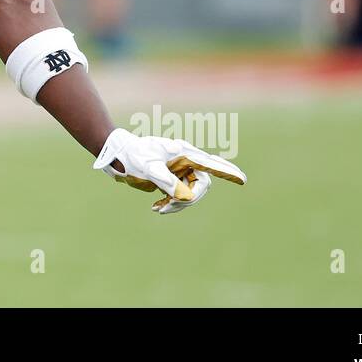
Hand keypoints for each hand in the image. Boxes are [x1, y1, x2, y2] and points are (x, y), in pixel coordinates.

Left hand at [93, 127, 245, 214]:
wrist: (119, 156)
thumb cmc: (133, 156)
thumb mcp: (148, 168)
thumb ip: (166, 180)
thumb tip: (185, 196)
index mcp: (183, 153)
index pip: (210, 163)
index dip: (227, 172)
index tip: (242, 179)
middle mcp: (186, 160)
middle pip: (201, 185)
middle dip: (188, 199)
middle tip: (166, 208)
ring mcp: (181, 170)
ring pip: (191, 193)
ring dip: (178, 204)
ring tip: (158, 208)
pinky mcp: (175, 178)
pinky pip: (181, 195)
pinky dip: (172, 203)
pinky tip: (157, 207)